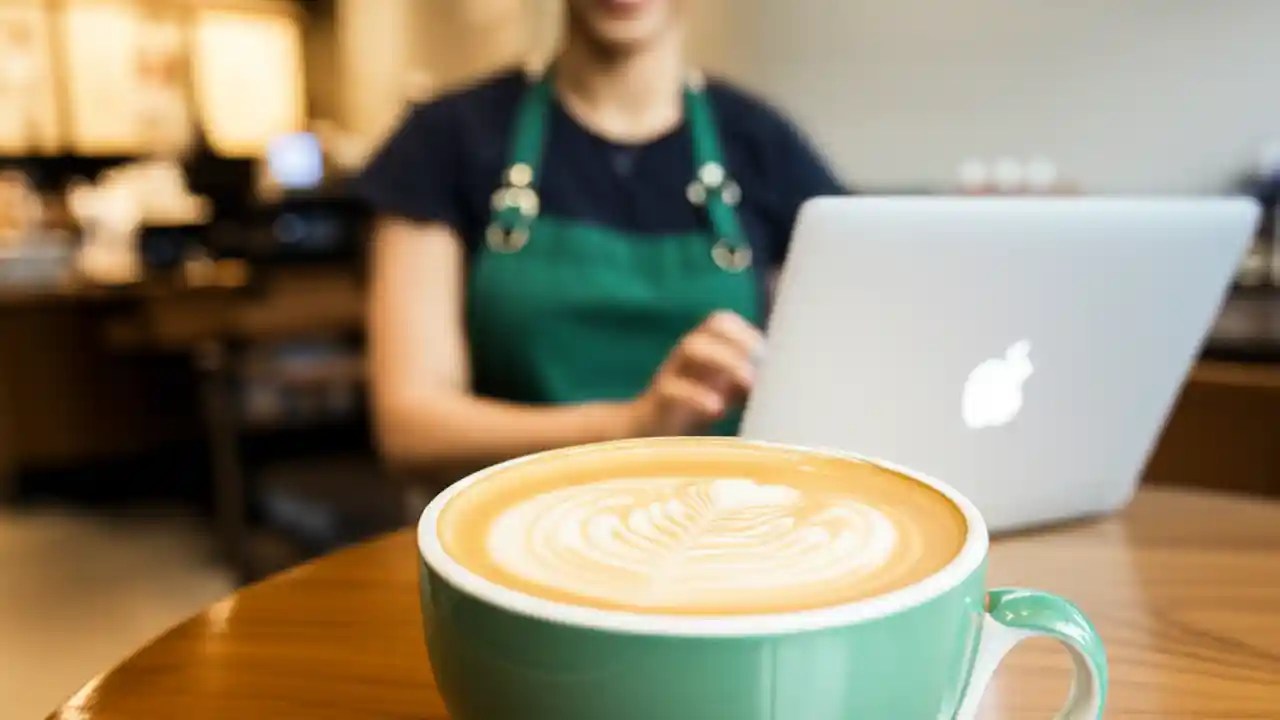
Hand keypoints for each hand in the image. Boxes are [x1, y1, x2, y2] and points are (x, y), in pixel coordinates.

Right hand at [628, 311, 763, 436]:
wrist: (645, 432)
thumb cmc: (693, 409)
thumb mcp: (724, 392)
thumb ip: (747, 384)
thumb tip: (784, 385)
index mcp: (705, 349)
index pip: (724, 320)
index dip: (747, 331)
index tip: (770, 354)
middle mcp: (688, 354)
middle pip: (712, 324)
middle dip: (741, 340)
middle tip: (763, 364)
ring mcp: (670, 373)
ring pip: (691, 347)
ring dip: (724, 359)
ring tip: (748, 382)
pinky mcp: (658, 400)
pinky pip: (672, 388)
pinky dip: (697, 396)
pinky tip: (717, 409)